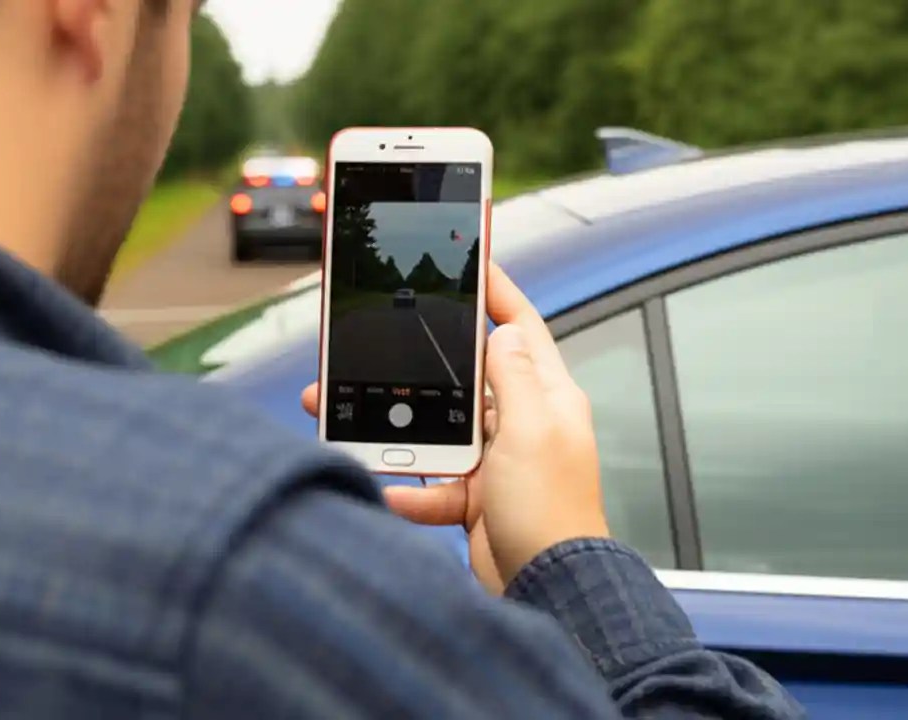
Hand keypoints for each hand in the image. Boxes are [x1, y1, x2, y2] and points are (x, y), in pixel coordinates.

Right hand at [302, 263, 608, 592]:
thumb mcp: (532, 430)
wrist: (549, 587)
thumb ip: (512, 377)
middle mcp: (523, 424)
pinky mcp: (475, 497)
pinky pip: (431, 482)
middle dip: (421, 366)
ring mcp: (498, 461)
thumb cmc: (553, 513)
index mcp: (546, 397)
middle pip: (466, 377)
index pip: (521, 328)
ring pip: (438, 429)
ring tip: (353, 419)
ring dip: (400, 430)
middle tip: (381, 345)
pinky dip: (410, 489)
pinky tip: (391, 490)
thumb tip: (504, 332)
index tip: (471, 262)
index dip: (497, 293)